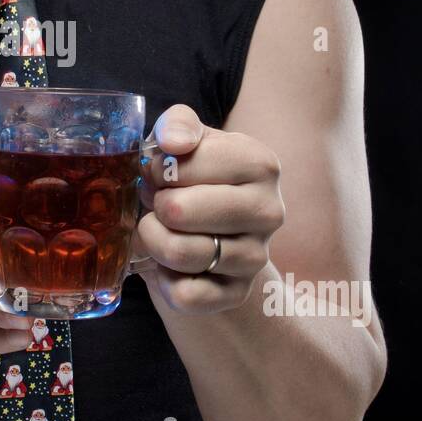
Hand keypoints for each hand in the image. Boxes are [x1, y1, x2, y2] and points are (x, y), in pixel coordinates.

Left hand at [131, 103, 284, 317]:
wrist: (215, 231)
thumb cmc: (197, 178)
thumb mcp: (188, 140)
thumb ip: (178, 125)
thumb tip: (174, 142)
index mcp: (261, 164)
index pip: (183, 164)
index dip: (157, 169)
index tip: (162, 174)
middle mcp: (268, 211)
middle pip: (178, 212)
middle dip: (155, 206)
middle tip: (160, 204)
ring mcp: (257, 257)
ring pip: (178, 254)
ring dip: (153, 241)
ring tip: (160, 231)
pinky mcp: (238, 293)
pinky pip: (185, 295)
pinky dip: (165, 281)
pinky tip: (172, 265)